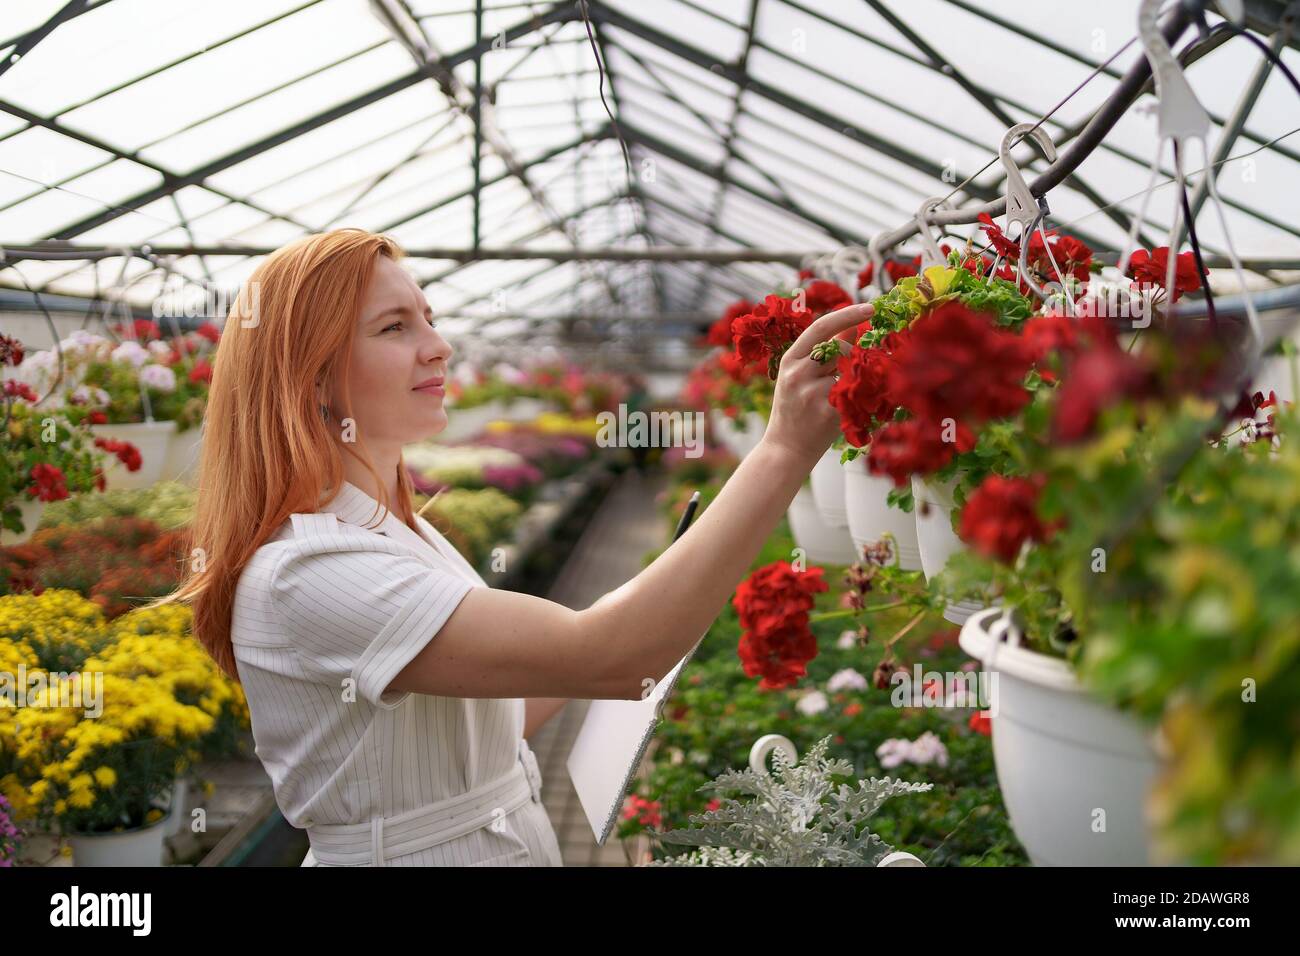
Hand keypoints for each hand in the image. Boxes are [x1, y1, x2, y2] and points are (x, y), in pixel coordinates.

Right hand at [759, 302, 873, 468]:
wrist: (785, 450)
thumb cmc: (796, 410)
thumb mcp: (801, 376)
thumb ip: (824, 350)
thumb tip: (852, 325)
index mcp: (789, 359)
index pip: (821, 327)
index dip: (847, 315)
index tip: (871, 306)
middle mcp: (797, 373)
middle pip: (840, 348)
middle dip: (854, 355)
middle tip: (858, 368)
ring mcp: (811, 393)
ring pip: (850, 371)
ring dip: (857, 378)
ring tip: (849, 393)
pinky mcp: (827, 412)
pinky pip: (856, 394)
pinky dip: (861, 396)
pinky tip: (854, 406)